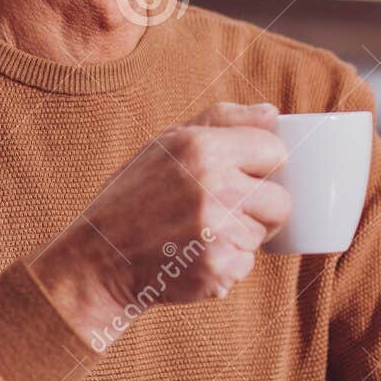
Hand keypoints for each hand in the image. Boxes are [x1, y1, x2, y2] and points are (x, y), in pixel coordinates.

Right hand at [30, 101, 290, 345]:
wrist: (100, 258)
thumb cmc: (136, 195)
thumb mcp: (167, 144)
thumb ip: (222, 120)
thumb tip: (272, 113)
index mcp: (202, 147)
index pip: (275, 151)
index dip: (263, 166)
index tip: (242, 176)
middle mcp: (213, 185)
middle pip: (281, 200)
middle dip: (259, 209)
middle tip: (218, 212)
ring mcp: (217, 230)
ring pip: (262, 234)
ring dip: (239, 237)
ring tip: (197, 234)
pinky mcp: (218, 267)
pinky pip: (246, 263)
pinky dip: (226, 264)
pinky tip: (193, 256)